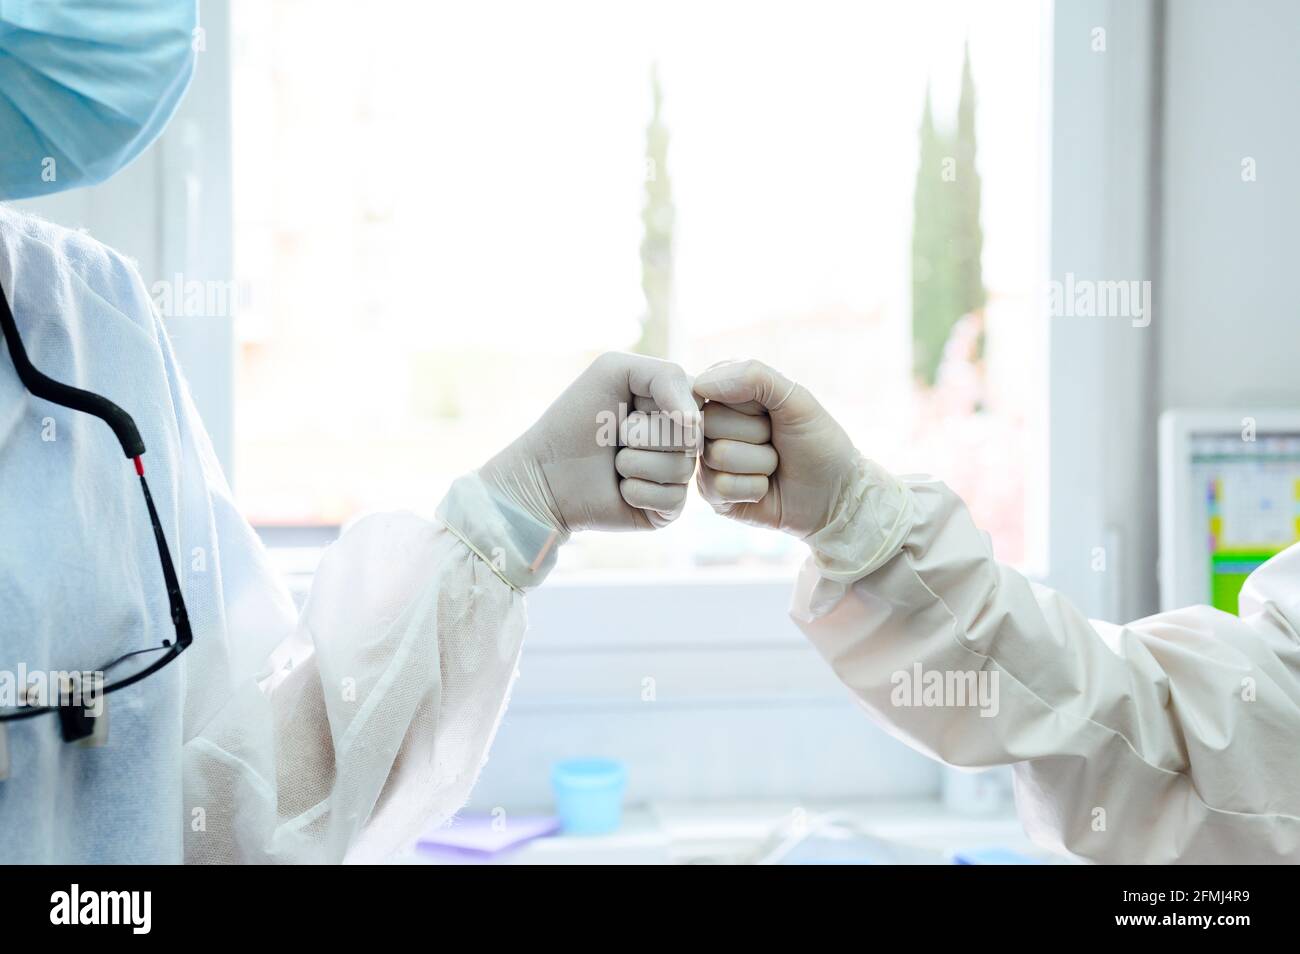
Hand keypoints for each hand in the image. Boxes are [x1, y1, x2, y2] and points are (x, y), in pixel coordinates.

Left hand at [481, 352, 699, 533]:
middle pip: (691, 437)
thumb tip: (695, 422)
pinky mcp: (668, 509)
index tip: (629, 404)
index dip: (660, 403)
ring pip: (682, 468)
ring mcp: (678, 477)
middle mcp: (684, 442)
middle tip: (617, 437)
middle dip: (643, 434)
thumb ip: (667, 375)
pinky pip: (672, 499)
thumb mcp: (615, 371)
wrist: (543, 472)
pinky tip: (619, 488)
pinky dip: (636, 491)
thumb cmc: (576, 418)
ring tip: (614, 462)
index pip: (698, 402)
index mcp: (678, 406)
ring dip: (634, 463)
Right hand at [693, 360, 859, 538]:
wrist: (835, 493)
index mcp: (727, 395)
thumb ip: (753, 376)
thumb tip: (701, 384)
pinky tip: (765, 488)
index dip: (747, 404)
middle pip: (710, 423)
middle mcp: (711, 426)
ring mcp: (709, 461)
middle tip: (775, 441)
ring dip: (761, 462)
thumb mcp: (795, 398)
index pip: (708, 388)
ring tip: (775, 464)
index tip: (770, 411)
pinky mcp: (713, 494)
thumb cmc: (816, 441)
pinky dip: (754, 488)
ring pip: (718, 455)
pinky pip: (721, 487)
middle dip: (756, 434)